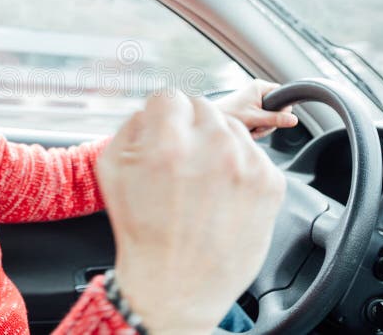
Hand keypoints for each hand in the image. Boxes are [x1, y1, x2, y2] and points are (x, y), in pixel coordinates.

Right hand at [96, 91, 285, 333]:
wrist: (176, 286)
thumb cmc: (142, 232)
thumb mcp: (111, 170)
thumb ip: (132, 125)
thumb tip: (152, 109)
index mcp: (169, 140)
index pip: (171, 96)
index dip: (163, 116)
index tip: (165, 132)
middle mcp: (212, 146)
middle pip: (204, 108)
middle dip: (191, 130)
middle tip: (183, 163)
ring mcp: (247, 164)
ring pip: (232, 129)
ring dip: (217, 145)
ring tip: (203, 183)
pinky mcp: (271, 183)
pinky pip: (255, 155)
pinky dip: (240, 168)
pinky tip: (223, 195)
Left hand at [214, 79, 297, 138]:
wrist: (212, 120)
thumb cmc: (229, 115)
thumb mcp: (255, 119)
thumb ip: (275, 119)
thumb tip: (294, 120)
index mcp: (260, 87)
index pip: (283, 95)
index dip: (283, 109)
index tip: (275, 119)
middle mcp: (257, 91)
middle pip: (278, 109)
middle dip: (269, 122)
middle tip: (257, 127)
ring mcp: (254, 100)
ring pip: (270, 117)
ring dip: (262, 127)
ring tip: (250, 129)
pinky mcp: (250, 108)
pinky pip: (262, 119)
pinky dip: (257, 127)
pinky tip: (248, 129)